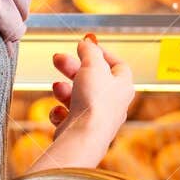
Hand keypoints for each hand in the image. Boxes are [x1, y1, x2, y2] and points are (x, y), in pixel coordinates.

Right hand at [48, 34, 134, 150]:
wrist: (83, 136)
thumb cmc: (95, 102)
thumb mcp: (93, 65)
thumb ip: (89, 51)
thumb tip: (87, 42)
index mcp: (123, 86)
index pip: (118, 65)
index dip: (102, 54)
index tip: (86, 46)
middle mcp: (113, 103)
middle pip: (92, 79)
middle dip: (73, 68)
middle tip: (58, 59)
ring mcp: (97, 118)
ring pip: (78, 97)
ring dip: (64, 90)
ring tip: (57, 87)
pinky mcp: (81, 130)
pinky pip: (68, 116)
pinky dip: (60, 112)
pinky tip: (59, 112)